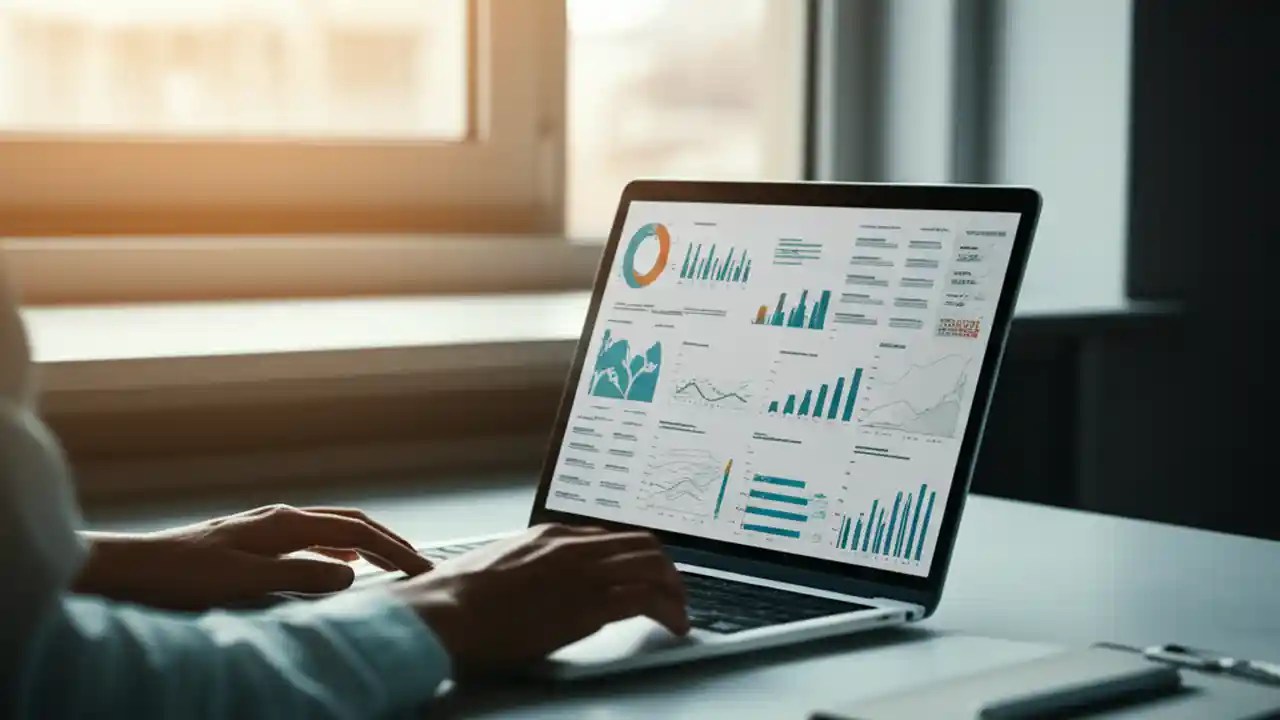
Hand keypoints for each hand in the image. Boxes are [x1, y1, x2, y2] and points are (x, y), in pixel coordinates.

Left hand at [75, 504, 432, 609]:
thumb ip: (301, 575)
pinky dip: (343, 549)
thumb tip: (352, 575)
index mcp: (286, 524)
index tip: (423, 570)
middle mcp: (282, 517)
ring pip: (335, 528)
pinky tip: (343, 564)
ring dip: (369, 544)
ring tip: (393, 563)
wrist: (136, 569)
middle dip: (390, 542)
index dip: (394, 550)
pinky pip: (316, 538)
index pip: (357, 533)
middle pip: (352, 523)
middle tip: (421, 565)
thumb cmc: (185, 576)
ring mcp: (269, 525)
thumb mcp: (245, 581)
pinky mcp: (257, 538)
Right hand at [389, 523, 688, 676]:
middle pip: (640, 544)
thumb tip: (528, 587)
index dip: (630, 557)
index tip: (639, 575)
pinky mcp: (590, 604)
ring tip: (680, 612)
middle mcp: (573, 546)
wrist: (448, 610)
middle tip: (671, 592)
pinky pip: (647, 598)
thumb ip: (522, 569)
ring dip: (674, 589)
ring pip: (651, 565)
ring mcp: (584, 572)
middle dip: (663, 568)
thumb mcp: (494, 568)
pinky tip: (675, 626)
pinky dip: (669, 611)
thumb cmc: (456, 598)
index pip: (607, 538)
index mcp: (549, 536)